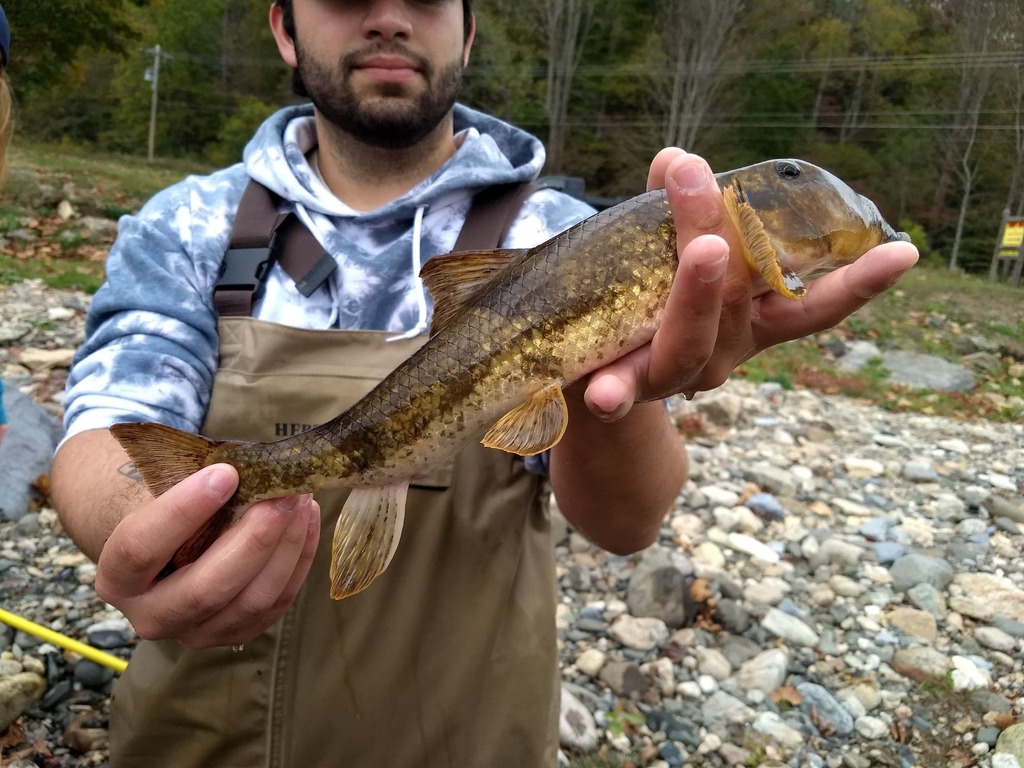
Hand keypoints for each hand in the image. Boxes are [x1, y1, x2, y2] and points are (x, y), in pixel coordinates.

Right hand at [94, 464, 319, 648]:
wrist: (168, 549)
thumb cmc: (165, 510)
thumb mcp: (162, 494)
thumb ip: (194, 484)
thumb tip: (253, 467)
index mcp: (117, 576)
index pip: (142, 548)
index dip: (183, 510)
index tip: (225, 473)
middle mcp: (151, 616)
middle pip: (205, 589)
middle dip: (253, 539)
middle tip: (283, 496)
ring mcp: (196, 633)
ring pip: (250, 602)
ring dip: (285, 549)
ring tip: (302, 503)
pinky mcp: (236, 634)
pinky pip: (276, 604)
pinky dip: (298, 561)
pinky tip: (307, 523)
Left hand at [583, 148, 918, 418]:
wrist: (599, 379)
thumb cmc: (649, 304)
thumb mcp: (669, 255)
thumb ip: (673, 211)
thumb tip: (676, 157)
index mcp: (750, 319)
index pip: (814, 305)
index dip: (859, 283)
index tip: (903, 252)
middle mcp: (726, 350)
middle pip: (737, 298)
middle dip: (718, 227)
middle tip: (694, 171)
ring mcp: (678, 374)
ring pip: (691, 341)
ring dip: (692, 294)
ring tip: (699, 250)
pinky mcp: (624, 393)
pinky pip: (621, 393)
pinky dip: (613, 392)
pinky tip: (602, 396)